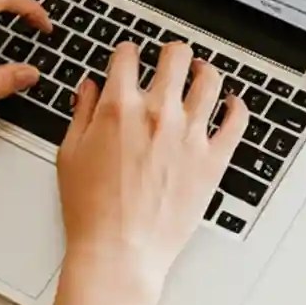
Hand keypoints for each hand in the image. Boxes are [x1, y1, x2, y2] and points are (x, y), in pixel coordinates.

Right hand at [49, 42, 247, 304]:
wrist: (119, 252)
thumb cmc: (91, 211)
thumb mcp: (69, 154)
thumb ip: (82, 113)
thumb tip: (90, 88)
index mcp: (118, 108)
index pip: (128, 56)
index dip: (127, 53)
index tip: (129, 58)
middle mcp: (157, 114)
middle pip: (175, 56)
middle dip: (170, 52)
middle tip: (170, 59)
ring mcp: (190, 135)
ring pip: (210, 80)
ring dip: (204, 71)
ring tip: (201, 73)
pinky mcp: (213, 159)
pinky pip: (236, 120)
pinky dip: (236, 106)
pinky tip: (231, 103)